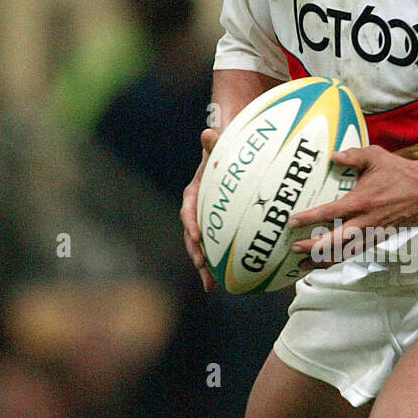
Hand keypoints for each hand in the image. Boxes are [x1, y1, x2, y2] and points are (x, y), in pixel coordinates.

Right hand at [181, 129, 219, 290]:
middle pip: (192, 235)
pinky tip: (224, 285)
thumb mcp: (219, 148)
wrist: (228, 162)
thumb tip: (208, 132)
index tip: (196, 234)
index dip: (191, 222)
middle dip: (196, 251)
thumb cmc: (224, 155)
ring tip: (210, 284)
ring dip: (205, 266)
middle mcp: (196, 212)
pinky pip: (216, 250)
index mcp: (193, 194)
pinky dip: (218, 267)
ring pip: (202, 248)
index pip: (188, 210)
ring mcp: (206, 223)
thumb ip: (214, 144)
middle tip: (202, 265)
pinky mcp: (217, 232)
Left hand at [288, 145, 417, 264]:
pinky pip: (355, 253)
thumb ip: (353, 155)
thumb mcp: (376, 156)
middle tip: (294, 248)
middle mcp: (365, 221)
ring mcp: (372, 233)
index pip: (330, 212)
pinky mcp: (378, 238)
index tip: (291, 221)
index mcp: (361, 201)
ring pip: (344, 253)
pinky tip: (326, 262)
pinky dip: (339, 259)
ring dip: (323, 260)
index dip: (309, 218)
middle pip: (334, 241)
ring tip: (303, 264)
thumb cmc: (399, 172)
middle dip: (312, 246)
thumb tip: (333, 155)